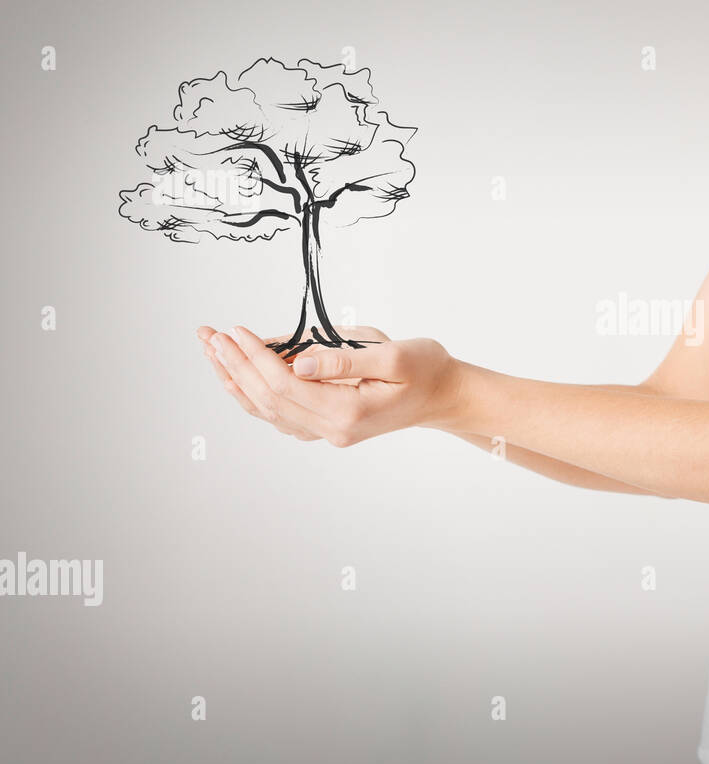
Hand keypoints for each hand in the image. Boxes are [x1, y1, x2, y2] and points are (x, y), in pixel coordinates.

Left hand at [197, 325, 461, 445]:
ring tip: (212, 352)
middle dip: (235, 366)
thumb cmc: (427, 369)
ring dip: (237, 380)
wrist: (445, 396)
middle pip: (268, 400)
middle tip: (208, 336)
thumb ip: (345, 360)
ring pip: (268, 410)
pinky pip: (280, 414)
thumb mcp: (394, 356)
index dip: (255, 357)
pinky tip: (238, 377)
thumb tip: (298, 362)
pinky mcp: (328, 425)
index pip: (285, 385)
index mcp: (348, 412)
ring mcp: (329, 432)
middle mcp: (333, 429)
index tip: (235, 330)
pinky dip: (254, 394)